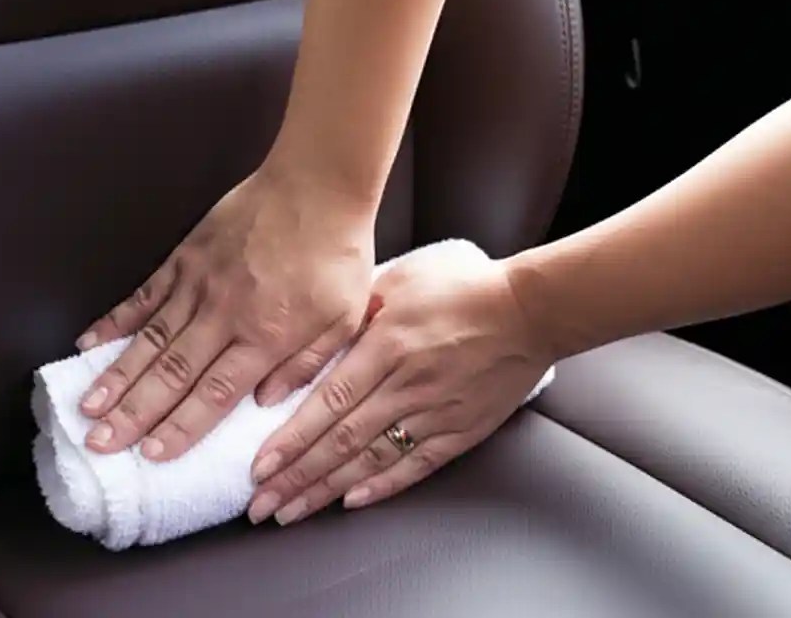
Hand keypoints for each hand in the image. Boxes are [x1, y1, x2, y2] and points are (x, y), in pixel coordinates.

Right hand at [75, 165, 376, 460]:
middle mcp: (225, 315)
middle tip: (100, 444)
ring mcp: (199, 284)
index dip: (180, 427)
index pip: (215, 394)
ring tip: (87, 407)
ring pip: (150, 340)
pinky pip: (144, 295)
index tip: (151, 456)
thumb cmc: (337, 257)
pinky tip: (88, 343)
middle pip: (172, 374)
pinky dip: (114, 320)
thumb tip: (263, 405)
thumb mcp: (343, 321)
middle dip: (133, 414)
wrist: (318, 187)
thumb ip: (305, 367)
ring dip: (117, 377)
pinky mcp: (186, 257)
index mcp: (266, 337)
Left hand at [245, 243, 552, 525]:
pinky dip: (382, 485)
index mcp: (386, 346)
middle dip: (295, 478)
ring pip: (371, 459)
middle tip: (259, 505)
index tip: (259, 467)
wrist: (531, 310)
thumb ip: (356, 308)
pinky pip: (416, 465)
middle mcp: (406, 385)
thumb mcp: (401, 279)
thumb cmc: (465, 285)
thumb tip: (314, 331)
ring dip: (326, 490)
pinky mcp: (461, 430)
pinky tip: (351, 502)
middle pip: (341, 441)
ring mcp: (434, 412)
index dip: (290, 440)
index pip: (328, 403)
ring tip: (292, 512)